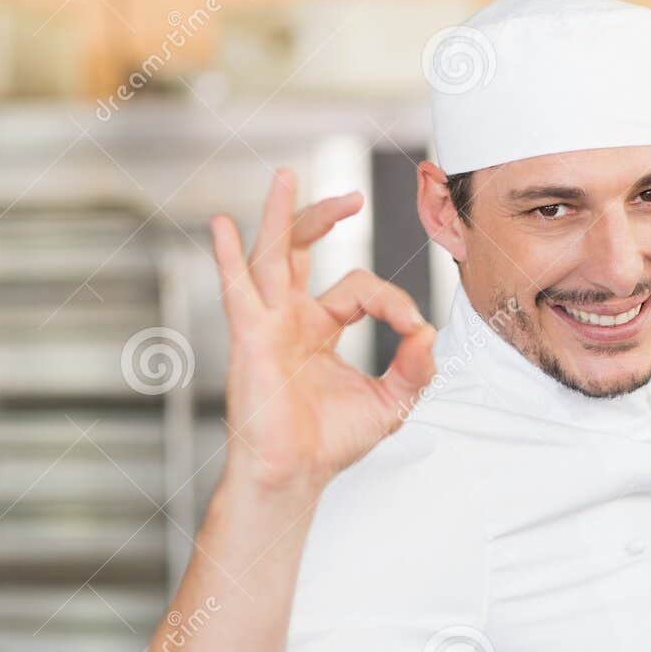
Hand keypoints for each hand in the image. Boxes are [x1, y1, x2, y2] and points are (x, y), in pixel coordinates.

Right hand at [210, 169, 436, 497]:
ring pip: (271, 257)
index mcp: (320, 329)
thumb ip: (415, 367)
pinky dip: (229, 258)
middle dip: (324, 218)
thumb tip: (428, 332)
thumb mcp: (392, 402)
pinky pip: (239, 291)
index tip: (415, 331)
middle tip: (353, 197)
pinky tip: (222, 227)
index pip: (360, 290)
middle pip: (302, 251)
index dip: (393, 302)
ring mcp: (269, 324)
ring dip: (280, 217)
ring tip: (285, 177)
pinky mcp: (252, 338)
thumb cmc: (331, 442)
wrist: (297, 473)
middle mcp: (292, 319)